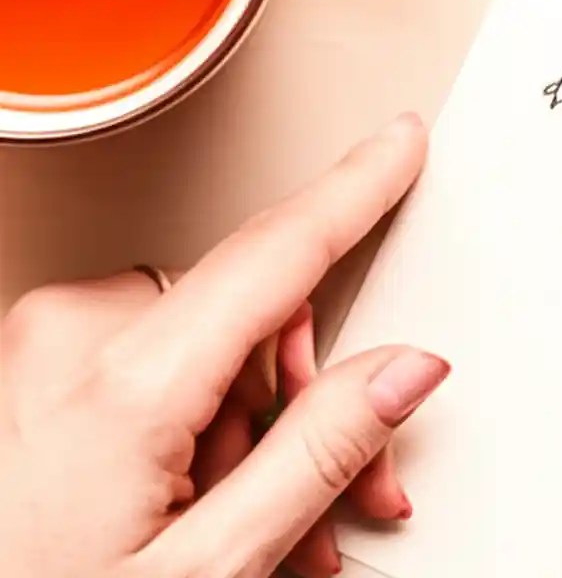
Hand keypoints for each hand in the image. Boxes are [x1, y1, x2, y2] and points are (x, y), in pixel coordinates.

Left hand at [0, 114, 448, 577]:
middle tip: (349, 489)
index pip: (276, 253)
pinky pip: (156, 360)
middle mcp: (70, 336)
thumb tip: (403, 369)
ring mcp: (42, 349)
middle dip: (313, 398)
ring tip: (269, 520)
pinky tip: (213, 496)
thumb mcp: (212, 568)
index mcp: (119, 382)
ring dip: (261, 423)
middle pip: (255, 318)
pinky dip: (203, 420)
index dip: (355, 193)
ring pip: (213, 344)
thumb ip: (321, 453)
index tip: (398, 146)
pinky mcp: (33, 367)